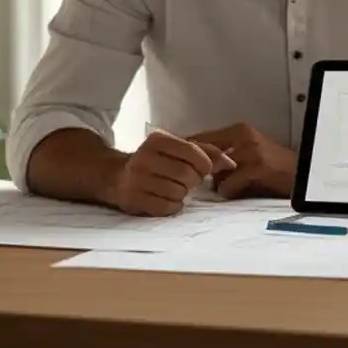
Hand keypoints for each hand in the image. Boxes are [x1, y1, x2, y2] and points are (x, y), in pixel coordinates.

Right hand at [104, 130, 235, 215]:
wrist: (115, 175)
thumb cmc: (155, 161)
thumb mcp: (176, 149)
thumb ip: (206, 152)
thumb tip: (231, 164)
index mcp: (158, 140)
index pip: (194, 152)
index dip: (205, 165)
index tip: (203, 170)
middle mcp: (145, 157)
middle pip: (188, 175)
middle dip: (193, 181)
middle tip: (186, 181)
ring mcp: (137, 179)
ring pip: (178, 192)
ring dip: (182, 194)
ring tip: (173, 189)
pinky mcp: (134, 199)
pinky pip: (166, 207)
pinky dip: (172, 206)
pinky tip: (165, 199)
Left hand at [188, 123, 297, 198]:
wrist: (300, 175)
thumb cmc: (272, 167)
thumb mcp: (248, 150)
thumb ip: (224, 151)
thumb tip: (193, 161)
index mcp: (239, 129)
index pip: (200, 138)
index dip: (188, 154)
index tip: (183, 166)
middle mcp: (243, 136)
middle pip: (203, 155)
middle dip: (199, 170)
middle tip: (201, 181)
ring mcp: (250, 151)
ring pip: (214, 172)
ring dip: (218, 184)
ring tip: (230, 187)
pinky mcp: (256, 167)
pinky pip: (227, 186)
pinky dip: (229, 192)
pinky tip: (240, 192)